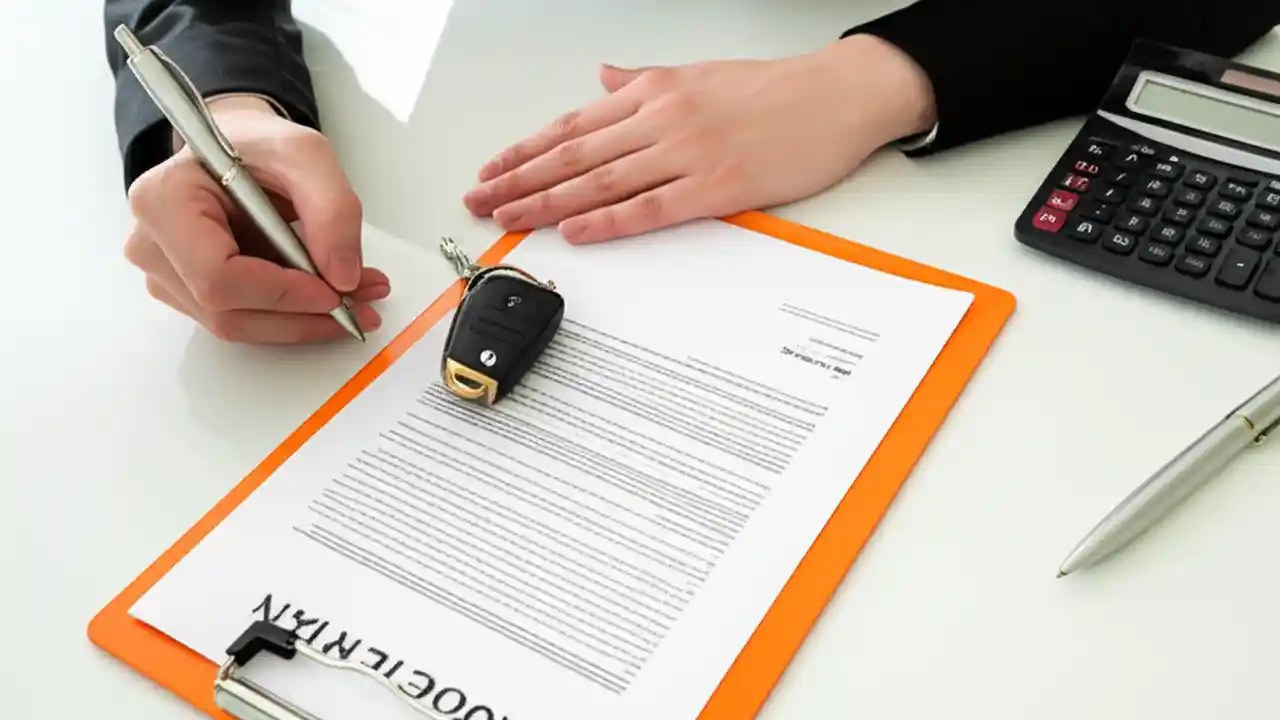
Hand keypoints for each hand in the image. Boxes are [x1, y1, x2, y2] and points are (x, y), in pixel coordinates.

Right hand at [124, 96, 389, 342]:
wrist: (241, 150)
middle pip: (227, 312)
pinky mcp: (188, 292)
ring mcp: (166, 274)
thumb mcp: (307, 155)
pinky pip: (242, 320)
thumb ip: (333, 211)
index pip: (217, 276)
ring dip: (302, 321)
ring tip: (356, 299)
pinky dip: (290, 316)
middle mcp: (152, 245)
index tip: (334, 292)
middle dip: (303, 315)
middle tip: (363, 302)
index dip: (280, 294)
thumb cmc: (259, 146)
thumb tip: (343, 277)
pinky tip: (326, 297)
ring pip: (238, 325)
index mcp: (165, 202)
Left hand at [463, 34, 935, 243]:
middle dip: (521, 180)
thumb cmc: (772, 91)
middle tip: (482, 202)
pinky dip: (607, 221)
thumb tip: (603, 77)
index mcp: (654, 91)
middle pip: (574, 154)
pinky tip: (576, 231)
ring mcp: (687, 152)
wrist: (836, 96)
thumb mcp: (698, 74)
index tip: (493, 171)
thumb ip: (643, 81)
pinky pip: (649, 208)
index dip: (526, 151)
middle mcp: (661, 118)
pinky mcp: (716, 186)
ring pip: (600, 181)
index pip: (573, 124)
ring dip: (549, 203)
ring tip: (511, 219)